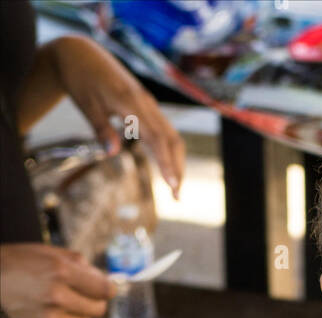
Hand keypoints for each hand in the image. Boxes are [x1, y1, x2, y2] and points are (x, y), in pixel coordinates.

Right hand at [0, 243, 114, 317]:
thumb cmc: (10, 265)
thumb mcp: (40, 252)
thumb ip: (74, 261)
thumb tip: (100, 275)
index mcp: (60, 271)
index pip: (105, 289)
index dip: (107, 289)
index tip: (104, 289)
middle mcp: (58, 296)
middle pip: (97, 309)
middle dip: (92, 302)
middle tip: (80, 296)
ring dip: (76, 315)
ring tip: (58, 305)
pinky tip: (47, 316)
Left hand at [51, 37, 184, 197]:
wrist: (80, 53)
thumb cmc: (80, 78)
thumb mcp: (86, 105)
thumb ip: (101, 129)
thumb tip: (112, 154)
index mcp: (131, 102)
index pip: (157, 138)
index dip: (167, 162)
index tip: (172, 185)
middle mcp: (145, 102)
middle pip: (172, 139)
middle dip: (177, 168)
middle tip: (177, 197)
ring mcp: (147, 103)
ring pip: (171, 135)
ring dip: (176, 161)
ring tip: (174, 186)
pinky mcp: (145, 104)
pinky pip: (163, 129)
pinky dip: (168, 150)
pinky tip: (166, 165)